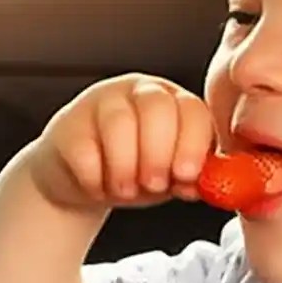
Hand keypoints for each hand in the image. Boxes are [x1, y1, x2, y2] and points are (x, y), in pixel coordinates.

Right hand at [25, 73, 215, 209]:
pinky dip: (95, 176)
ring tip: (125, 190)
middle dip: (158, 153)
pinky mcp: (69, 123)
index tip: (185, 175)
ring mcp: (101, 102)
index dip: (191, 143)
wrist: (81, 181)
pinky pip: (85, 147)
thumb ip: (193, 178)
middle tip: (153, 185)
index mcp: (173, 102)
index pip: (192, 110)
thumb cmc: (134, 173)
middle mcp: (139, 92)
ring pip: (119, 123)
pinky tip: (98, 186)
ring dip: (126, 166)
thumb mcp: (170, 177)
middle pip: (156, 108)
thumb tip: (213, 185)